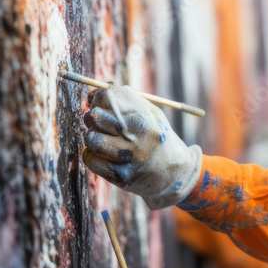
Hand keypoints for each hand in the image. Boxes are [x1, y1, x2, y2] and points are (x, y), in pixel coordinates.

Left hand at [82, 85, 202, 208]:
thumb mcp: (150, 114)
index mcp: (144, 115)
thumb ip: (125, 101)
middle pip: (95, 116)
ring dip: (94, 140)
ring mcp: (130, 155)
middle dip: (93, 120)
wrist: (176, 172)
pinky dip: (93, 158)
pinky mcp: (123, 176)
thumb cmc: (157, 138)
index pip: (106, 95)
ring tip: (105, 142)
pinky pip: (91, 161)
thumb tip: (92, 92)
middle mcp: (137, 134)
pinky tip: (105, 157)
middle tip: (101, 126)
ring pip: (92, 139)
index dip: (99, 100)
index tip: (103, 107)